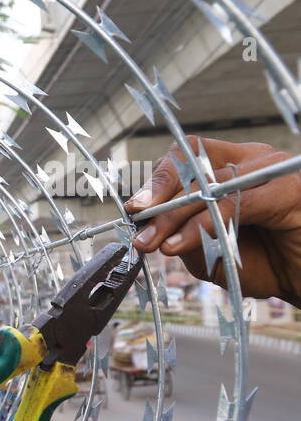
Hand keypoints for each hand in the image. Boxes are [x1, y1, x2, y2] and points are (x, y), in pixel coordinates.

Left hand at [127, 136, 300, 306]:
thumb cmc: (263, 264)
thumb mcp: (210, 251)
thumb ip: (181, 233)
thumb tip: (147, 225)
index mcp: (233, 165)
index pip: (188, 156)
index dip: (158, 180)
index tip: (134, 210)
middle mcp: (254, 161)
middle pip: (194, 167)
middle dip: (160, 206)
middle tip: (140, 237)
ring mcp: (274, 171)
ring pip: (211, 185)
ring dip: (175, 217)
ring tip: (156, 245)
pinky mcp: (291, 190)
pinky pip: (236, 202)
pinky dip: (204, 224)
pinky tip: (180, 245)